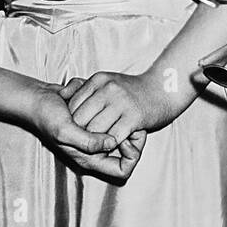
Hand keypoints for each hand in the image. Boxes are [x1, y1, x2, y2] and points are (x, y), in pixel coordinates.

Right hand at [24, 81, 146, 182]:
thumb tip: (113, 143)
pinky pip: (114, 119)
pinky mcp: (95, 121)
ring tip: (118, 107)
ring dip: (124, 120)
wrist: (38, 98)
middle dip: (132, 135)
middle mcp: (94, 149)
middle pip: (128, 152)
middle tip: (132, 119)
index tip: (128, 137)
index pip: (122, 170)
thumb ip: (88, 141)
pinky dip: (113, 109)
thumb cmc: (47, 116)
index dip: (131, 156)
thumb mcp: (64, 131)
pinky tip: (104, 101)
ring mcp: (95, 135)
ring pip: (124, 134)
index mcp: (88, 158)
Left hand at [65, 70, 188, 143]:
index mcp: (99, 80)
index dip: (71, 120)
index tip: (76, 129)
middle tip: (82, 142)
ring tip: (95, 146)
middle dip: (80, 133)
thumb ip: (87, 88)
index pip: (73, 104)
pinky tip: (112, 145)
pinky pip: (113, 136)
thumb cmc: (133, 90)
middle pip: (81, 118)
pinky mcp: (133, 117)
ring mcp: (121, 102)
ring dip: (94, 141)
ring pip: (94, 129)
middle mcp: (108, 89)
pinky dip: (110, 144)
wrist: (164, 89)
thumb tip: (62, 95)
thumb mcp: (108, 81)